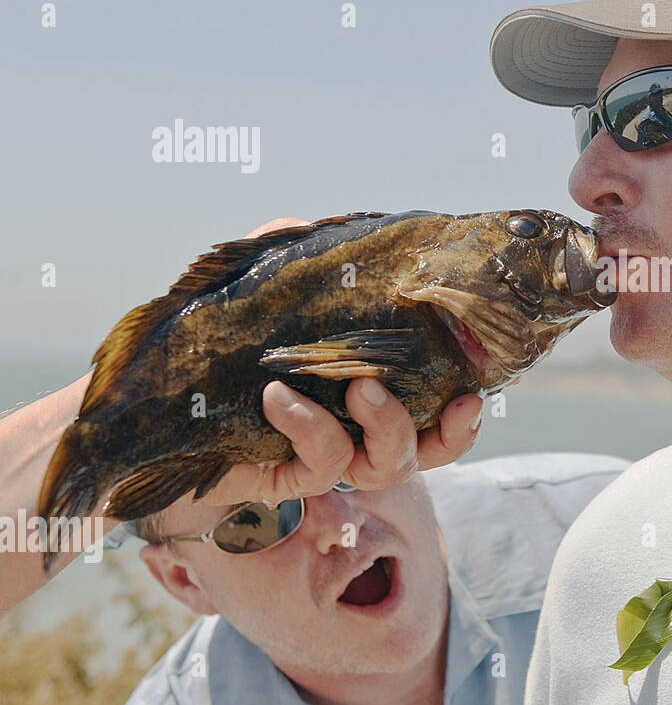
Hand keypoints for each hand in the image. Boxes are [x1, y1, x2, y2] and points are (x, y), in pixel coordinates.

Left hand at [200, 217, 483, 506]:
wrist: (166, 402)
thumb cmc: (223, 347)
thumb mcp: (258, 296)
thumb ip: (284, 260)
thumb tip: (303, 225)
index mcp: (374, 393)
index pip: (438, 415)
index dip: (463, 417)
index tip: (473, 393)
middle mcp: (360, 433)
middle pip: (428, 451)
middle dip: (448, 433)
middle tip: (448, 399)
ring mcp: (329, 459)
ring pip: (387, 467)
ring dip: (386, 425)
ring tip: (359, 387)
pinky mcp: (289, 479)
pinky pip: (320, 465)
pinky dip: (308, 425)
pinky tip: (279, 397)